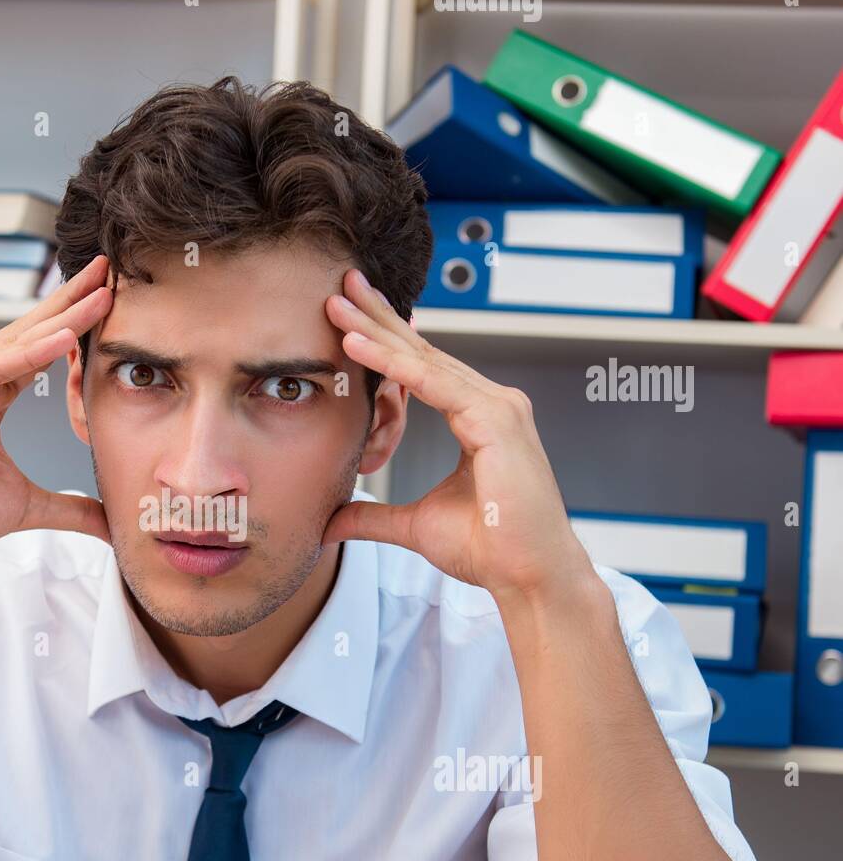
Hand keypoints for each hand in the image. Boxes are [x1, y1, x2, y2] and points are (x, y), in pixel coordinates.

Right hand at [0, 254, 112, 565]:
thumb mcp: (25, 507)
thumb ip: (71, 509)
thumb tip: (111, 524)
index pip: (38, 350)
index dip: (74, 324)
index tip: (111, 299)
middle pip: (29, 333)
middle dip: (70, 302)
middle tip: (109, 270)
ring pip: (13, 345)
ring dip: (58, 320)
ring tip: (98, 296)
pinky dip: (24, 355)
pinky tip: (61, 339)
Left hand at [322, 269, 594, 605]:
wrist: (528, 575)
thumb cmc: (489, 548)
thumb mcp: (414, 525)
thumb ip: (373, 516)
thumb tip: (331, 521)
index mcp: (478, 417)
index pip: (422, 368)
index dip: (384, 339)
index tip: (348, 316)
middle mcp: (492, 403)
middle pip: (423, 351)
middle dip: (378, 317)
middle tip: (339, 285)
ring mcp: (498, 407)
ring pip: (425, 360)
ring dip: (376, 331)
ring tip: (336, 305)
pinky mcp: (498, 421)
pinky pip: (435, 384)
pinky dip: (394, 364)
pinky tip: (359, 345)